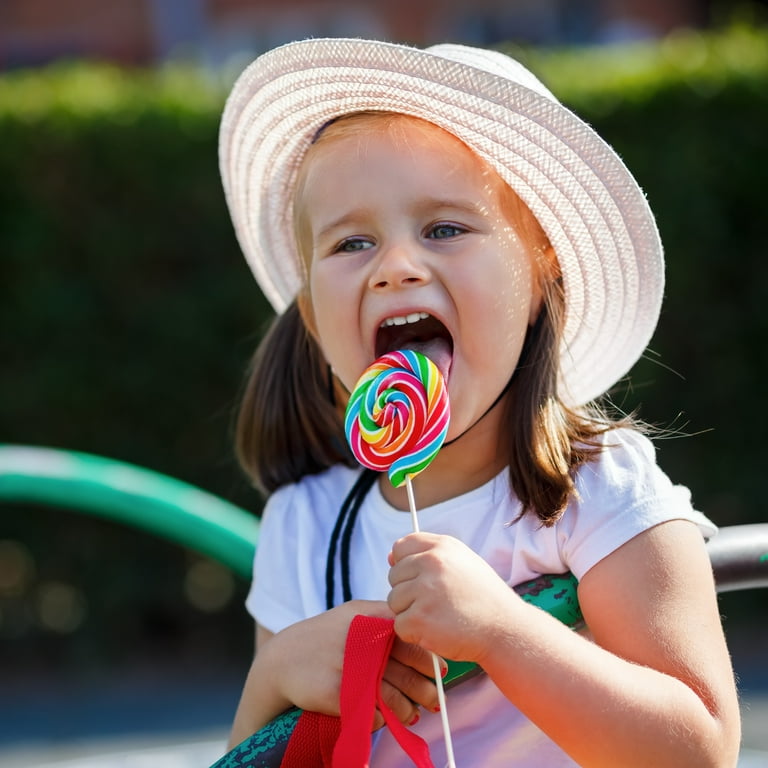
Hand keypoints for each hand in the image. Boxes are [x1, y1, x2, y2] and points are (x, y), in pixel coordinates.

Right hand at [262, 600, 441, 728]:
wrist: (283, 659)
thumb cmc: (328, 635)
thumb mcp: (356, 615)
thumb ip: (386, 620)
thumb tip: (426, 638)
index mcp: (369, 618)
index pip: (411, 639)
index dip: (429, 659)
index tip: (440, 671)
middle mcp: (360, 640)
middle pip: (406, 671)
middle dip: (426, 690)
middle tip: (435, 700)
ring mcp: (347, 667)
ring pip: (392, 697)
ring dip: (407, 711)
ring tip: (413, 715)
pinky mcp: (335, 693)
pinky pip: (369, 714)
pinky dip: (380, 720)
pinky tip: (383, 719)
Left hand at [387, 532, 519, 661]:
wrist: (506, 630)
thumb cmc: (484, 598)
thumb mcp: (462, 563)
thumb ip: (428, 555)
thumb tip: (391, 557)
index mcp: (442, 547)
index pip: (401, 547)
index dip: (405, 564)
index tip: (419, 579)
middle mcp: (432, 563)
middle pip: (394, 576)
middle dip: (408, 592)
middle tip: (435, 604)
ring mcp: (424, 590)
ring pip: (393, 601)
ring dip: (410, 613)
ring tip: (438, 617)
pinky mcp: (419, 618)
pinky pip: (399, 625)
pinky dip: (414, 634)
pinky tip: (437, 631)